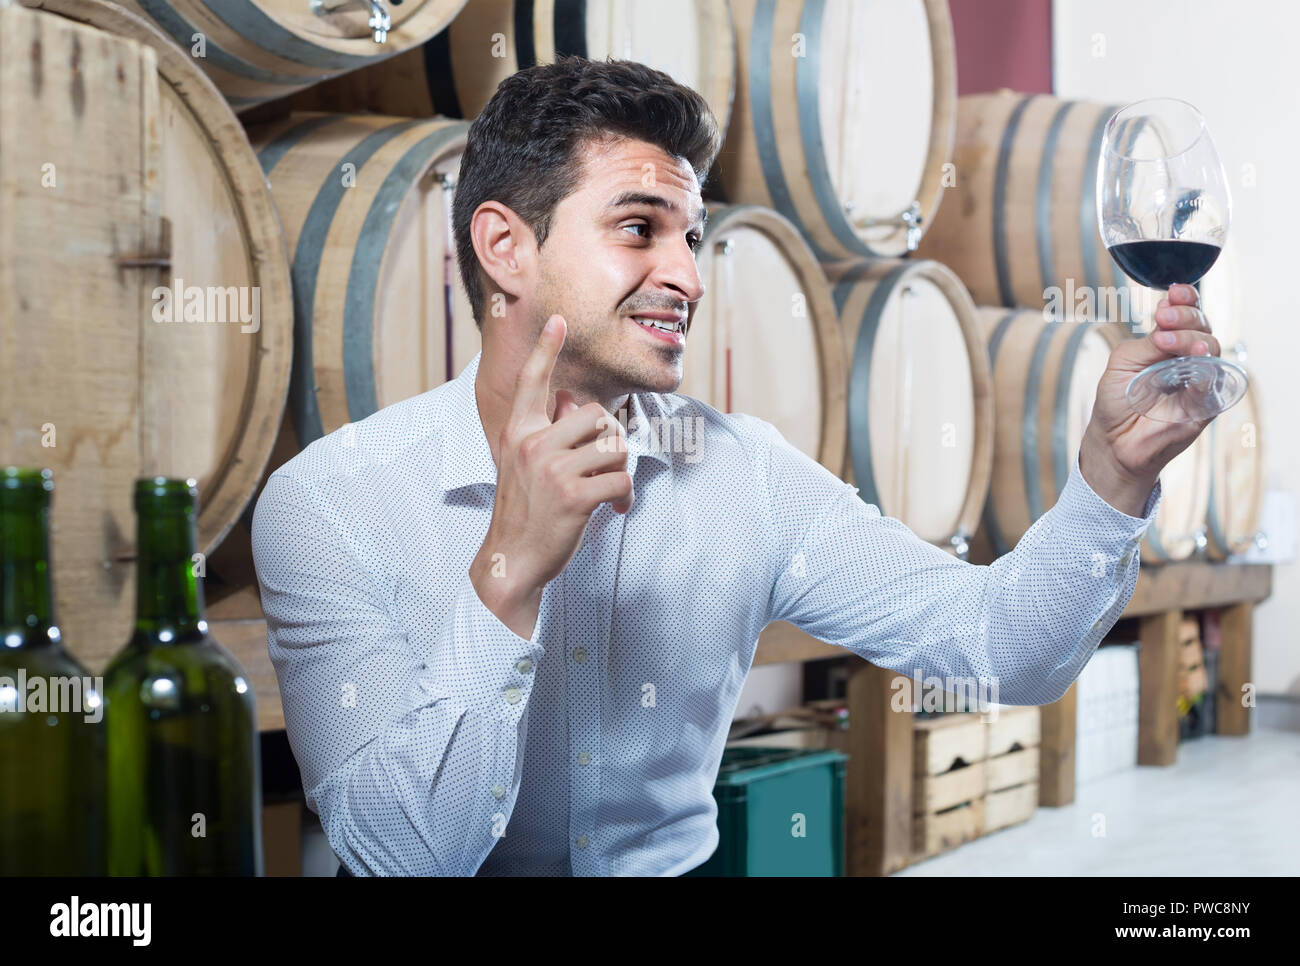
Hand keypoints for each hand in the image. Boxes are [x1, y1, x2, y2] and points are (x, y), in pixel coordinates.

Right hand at [469, 314, 633, 637]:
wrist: (512, 560)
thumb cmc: (525, 512)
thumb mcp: (524, 465)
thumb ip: (547, 433)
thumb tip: (573, 402)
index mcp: (518, 433)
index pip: (533, 382)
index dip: (545, 350)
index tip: (559, 320)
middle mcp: (533, 444)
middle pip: (598, 415)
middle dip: (612, 439)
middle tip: (606, 466)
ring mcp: (552, 470)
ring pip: (615, 445)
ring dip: (621, 469)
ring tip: (610, 490)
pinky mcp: (573, 497)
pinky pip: (621, 479)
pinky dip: (625, 496)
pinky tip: (614, 508)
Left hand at [1080, 283, 1219, 515]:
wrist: (1113, 441)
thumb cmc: (1117, 400)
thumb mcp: (1123, 363)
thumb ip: (1146, 343)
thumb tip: (1167, 323)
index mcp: (1168, 342)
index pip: (1185, 314)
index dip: (1184, 300)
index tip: (1173, 293)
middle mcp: (1187, 357)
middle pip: (1201, 326)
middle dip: (1185, 316)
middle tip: (1163, 319)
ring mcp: (1198, 378)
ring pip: (1210, 348)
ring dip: (1192, 338)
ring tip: (1167, 339)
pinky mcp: (1205, 403)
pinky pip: (1212, 380)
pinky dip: (1205, 365)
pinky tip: (1194, 356)